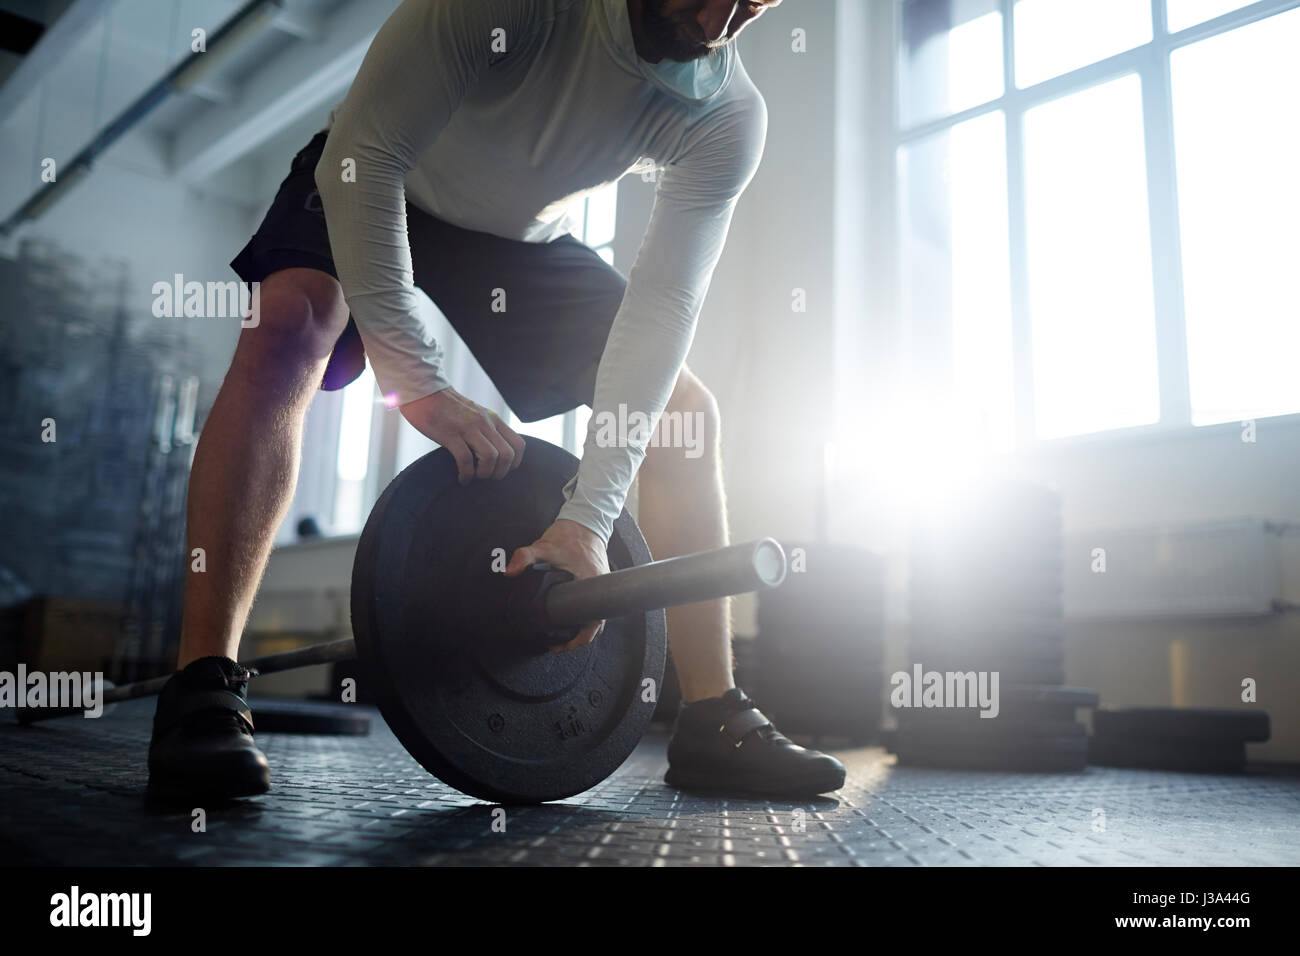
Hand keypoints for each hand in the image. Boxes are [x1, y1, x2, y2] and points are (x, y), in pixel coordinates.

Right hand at [400, 388, 525, 483]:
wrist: (424, 391)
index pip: (518, 444)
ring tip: (474, 477)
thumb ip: (486, 428)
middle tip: (487, 477)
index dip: (514, 463)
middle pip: (507, 455)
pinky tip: (461, 478)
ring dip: (484, 474)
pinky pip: (466, 460)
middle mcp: (485, 423)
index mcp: (493, 419)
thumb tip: (493, 451)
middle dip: (500, 473)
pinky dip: (466, 474)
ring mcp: (468, 428)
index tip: (501, 469)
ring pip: (490, 458)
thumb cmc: (448, 407)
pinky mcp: (450, 434)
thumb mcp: (476, 413)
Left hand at [504, 519, 608, 651]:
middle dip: (577, 638)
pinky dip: (583, 614)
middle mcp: (601, 586)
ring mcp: (601, 584)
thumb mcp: (544, 546)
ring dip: (581, 627)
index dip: (578, 639)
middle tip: (559, 645)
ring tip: (563, 635)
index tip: (561, 645)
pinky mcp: (598, 581)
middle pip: (595, 624)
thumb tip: (510, 572)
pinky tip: (569, 616)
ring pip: (595, 615)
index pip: (592, 622)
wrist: (585, 521)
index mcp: (592, 582)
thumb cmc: (570, 534)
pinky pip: (594, 604)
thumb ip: (524, 557)